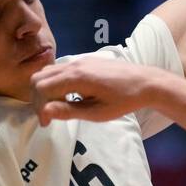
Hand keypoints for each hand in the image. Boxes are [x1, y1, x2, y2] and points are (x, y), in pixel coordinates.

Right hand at [30, 57, 169, 126]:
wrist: (146, 82)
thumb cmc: (124, 101)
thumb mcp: (97, 113)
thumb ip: (69, 112)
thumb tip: (44, 112)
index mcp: (76, 78)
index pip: (42, 89)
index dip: (39, 108)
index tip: (47, 124)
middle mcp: (74, 65)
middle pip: (39, 78)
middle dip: (38, 98)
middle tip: (49, 116)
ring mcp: (79, 61)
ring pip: (48, 72)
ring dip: (46, 90)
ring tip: (59, 107)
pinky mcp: (85, 62)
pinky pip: (60, 70)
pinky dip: (56, 83)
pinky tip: (69, 97)